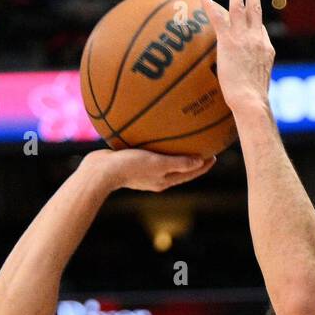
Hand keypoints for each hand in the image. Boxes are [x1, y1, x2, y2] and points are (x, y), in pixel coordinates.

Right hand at [89, 147, 215, 192]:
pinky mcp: (132, 164)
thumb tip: (201, 161)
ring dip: (175, 153)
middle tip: (203, 147)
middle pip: (180, 168)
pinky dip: (157, 146)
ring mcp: (143, 172)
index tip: (215, 155)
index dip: (203, 166)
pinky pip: (150, 153)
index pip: (190, 174)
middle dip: (192, 159)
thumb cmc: (128, 167)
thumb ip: (178, 163)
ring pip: (165, 162)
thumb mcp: (156, 164)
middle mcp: (156, 178)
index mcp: (164, 181)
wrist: (99, 172)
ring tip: (182, 140)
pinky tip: (154, 132)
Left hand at [200, 0, 274, 113]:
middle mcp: (257, 39)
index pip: (261, 31)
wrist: (251, 100)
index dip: (256, 24)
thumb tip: (250, 86)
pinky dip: (210, 5)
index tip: (251, 19)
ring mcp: (243, 38)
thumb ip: (255, 77)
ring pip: (239, 6)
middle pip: (256, 9)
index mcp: (266, 50)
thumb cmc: (253, 101)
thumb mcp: (259, 87)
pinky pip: (218, 18)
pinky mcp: (229, 41)